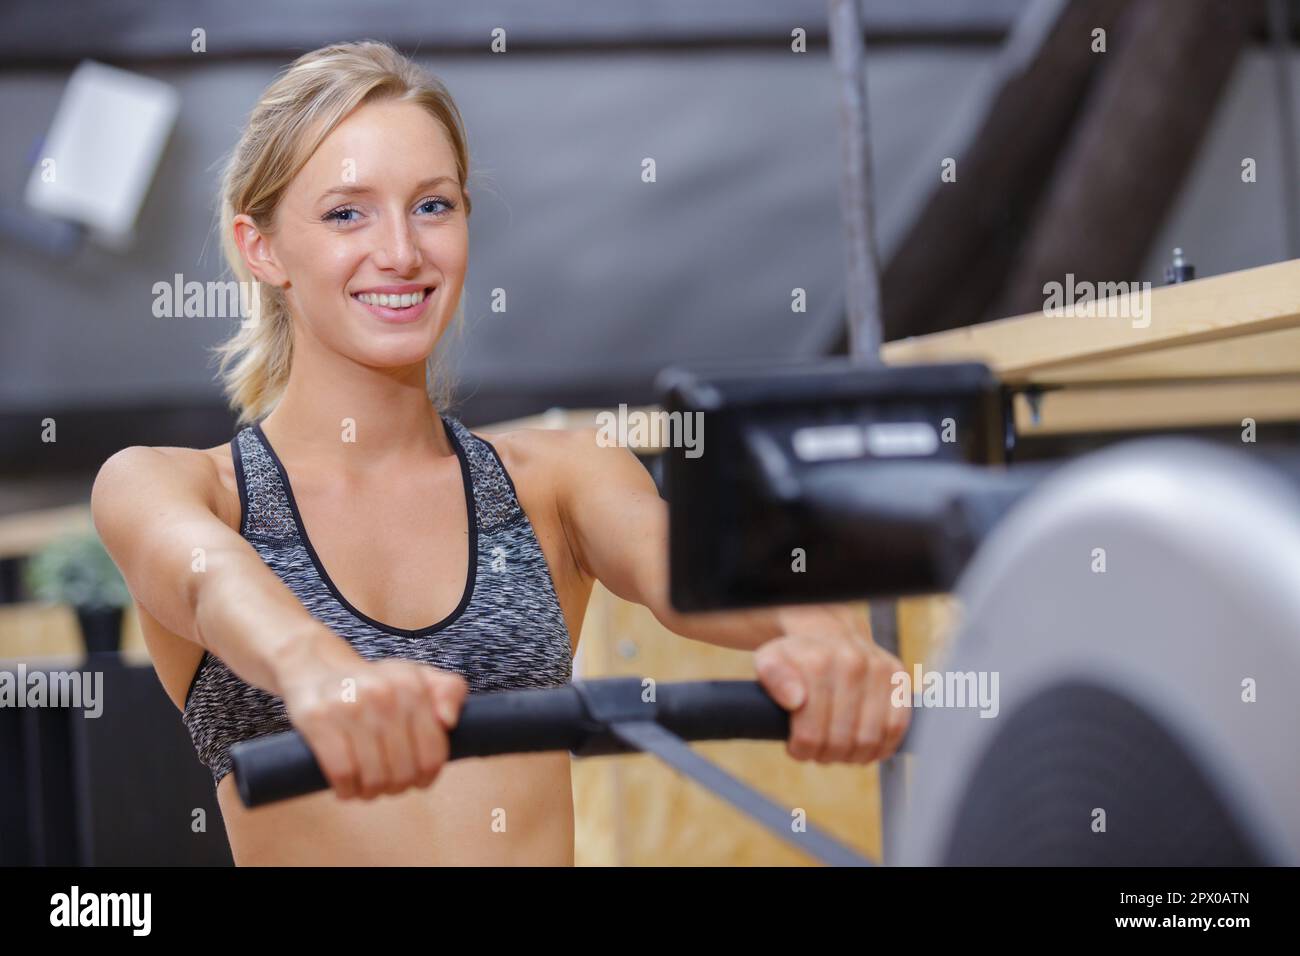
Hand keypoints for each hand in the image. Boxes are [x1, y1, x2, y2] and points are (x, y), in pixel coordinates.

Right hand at [281, 653, 467, 800]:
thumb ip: (449, 691)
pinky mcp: (317, 720)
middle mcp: (383, 694)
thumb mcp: (417, 677)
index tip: (418, 780)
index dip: (428, 776)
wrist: (316, 665)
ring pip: (374, 777)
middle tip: (389, 784)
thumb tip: (449, 722)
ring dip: (372, 792)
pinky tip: (346, 789)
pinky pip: (342, 772)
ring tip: (368, 788)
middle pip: (403, 771)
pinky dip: (346, 790)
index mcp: (412, 685)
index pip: (432, 753)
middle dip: (398, 786)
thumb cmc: (374, 681)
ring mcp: (350, 706)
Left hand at [754, 605, 908, 764]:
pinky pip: (896, 727)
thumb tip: (795, 700)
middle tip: (817, 749)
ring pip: (869, 740)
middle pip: (841, 741)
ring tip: (838, 749)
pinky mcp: (899, 678)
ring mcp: (880, 670)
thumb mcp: (770, 662)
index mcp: (819, 662)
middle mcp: (853, 662)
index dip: (802, 748)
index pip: (811, 733)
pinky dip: (881, 745)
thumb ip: (773, 678)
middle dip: (825, 753)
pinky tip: (863, 745)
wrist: (829, 634)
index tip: (796, 745)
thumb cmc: (796, 658)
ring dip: (852, 754)